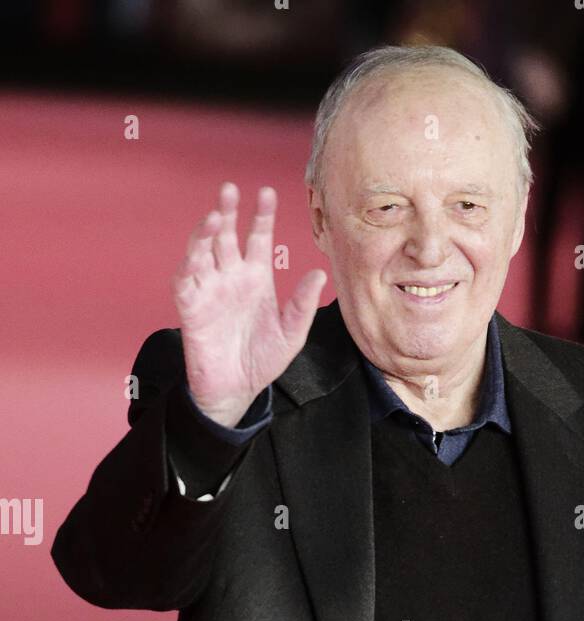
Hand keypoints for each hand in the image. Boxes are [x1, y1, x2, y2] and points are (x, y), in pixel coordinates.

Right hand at [171, 182, 326, 426]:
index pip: (258, 237)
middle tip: (230, 189)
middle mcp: (231, 276)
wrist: (237, 390)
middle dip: (227, 211)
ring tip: (213, 217)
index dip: (262, 215)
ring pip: (202, 251)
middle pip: (226, 235)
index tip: (268, 192)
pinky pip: (185, 280)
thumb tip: (320, 275)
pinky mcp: (190, 307)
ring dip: (204, 233)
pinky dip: (188, 265)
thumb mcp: (291, 335)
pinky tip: (196, 252)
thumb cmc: (263, 361)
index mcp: (257, 277)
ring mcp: (209, 289)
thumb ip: (302, 306)